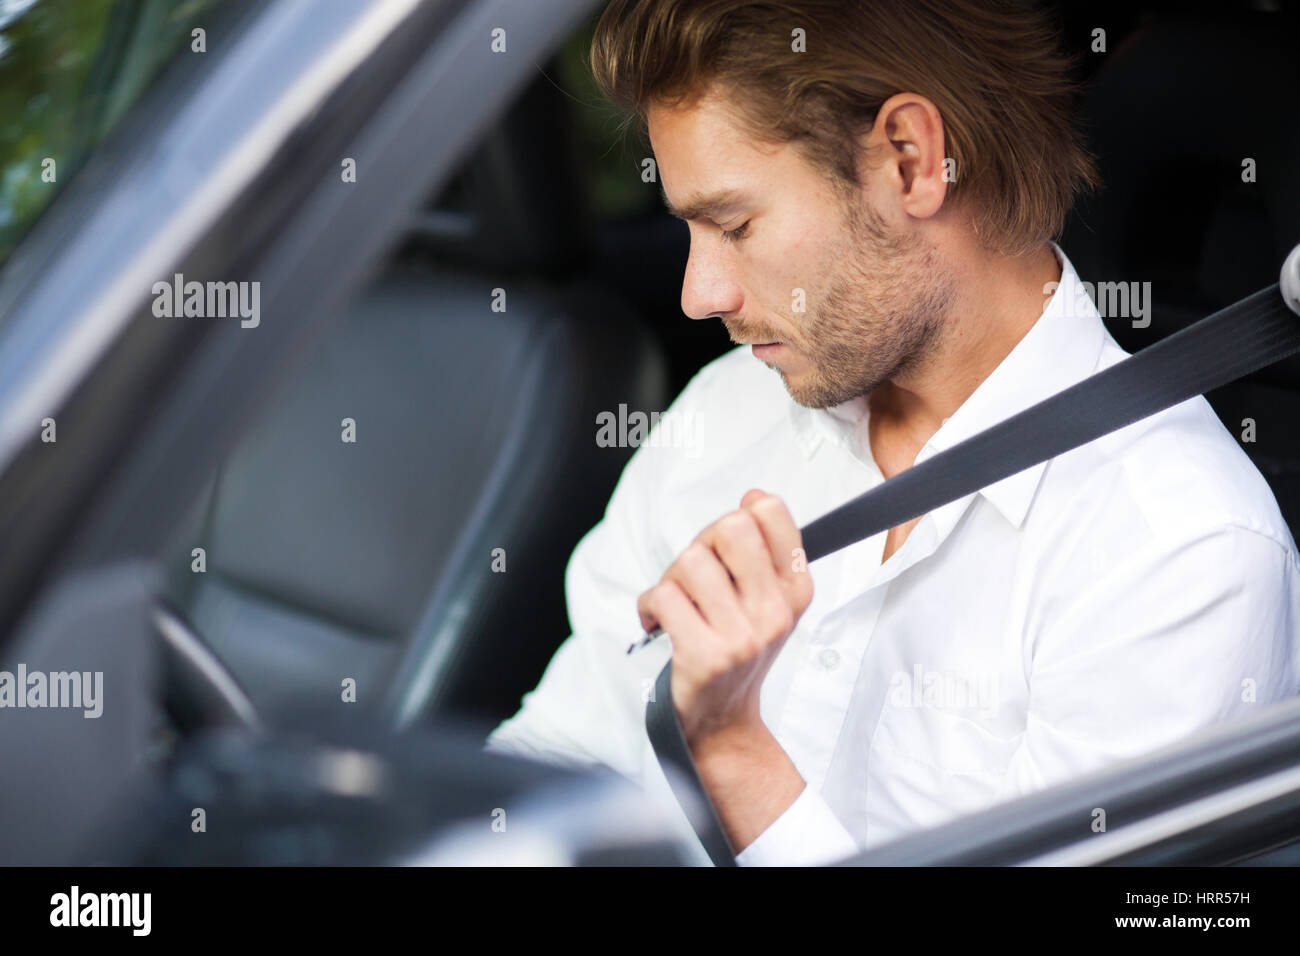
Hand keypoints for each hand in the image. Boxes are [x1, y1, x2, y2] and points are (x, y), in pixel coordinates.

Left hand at [637, 489, 812, 748]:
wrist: (722, 720)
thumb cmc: (737, 650)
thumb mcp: (767, 600)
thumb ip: (763, 549)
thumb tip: (753, 496)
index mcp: (795, 589)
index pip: (772, 512)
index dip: (740, 515)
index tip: (727, 544)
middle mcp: (775, 611)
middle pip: (730, 527)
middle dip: (702, 542)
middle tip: (697, 573)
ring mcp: (743, 636)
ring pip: (690, 561)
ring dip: (671, 578)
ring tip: (678, 603)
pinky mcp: (706, 655)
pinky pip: (664, 596)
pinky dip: (649, 605)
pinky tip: (658, 621)